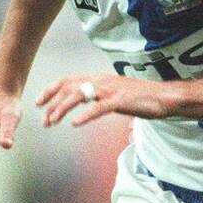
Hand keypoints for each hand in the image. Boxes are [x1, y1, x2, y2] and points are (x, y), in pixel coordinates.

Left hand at [36, 74, 176, 127]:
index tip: (38, 102)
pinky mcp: (121, 101)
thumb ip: (98, 98)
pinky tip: (75, 123)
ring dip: (63, 108)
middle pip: (69, 88)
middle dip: (52, 103)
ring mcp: (111, 90)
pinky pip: (99, 107)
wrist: (164, 97)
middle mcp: (101, 81)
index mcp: (98, 78)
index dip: (51, 90)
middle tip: (43, 119)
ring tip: (52, 121)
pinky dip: (86, 115)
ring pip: (79, 96)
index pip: (68, 80)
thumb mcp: (114, 96)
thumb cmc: (140, 98)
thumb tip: (85, 106)